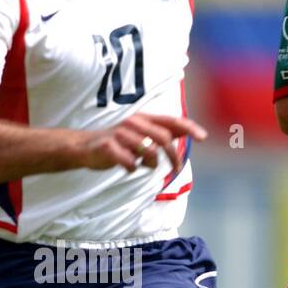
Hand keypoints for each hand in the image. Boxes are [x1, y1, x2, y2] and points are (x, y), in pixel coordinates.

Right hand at [75, 114, 207, 173]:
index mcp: (142, 119)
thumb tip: (182, 135)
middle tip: (176, 169)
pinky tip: (128, 168)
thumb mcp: (139, 135)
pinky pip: (129, 162)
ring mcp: (120, 134)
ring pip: (148, 151)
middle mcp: (133, 123)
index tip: (203, 137)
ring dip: (151, 164)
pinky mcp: (109, 147)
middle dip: (173, 156)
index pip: (170, 121)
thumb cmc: (117, 142)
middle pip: (163, 138)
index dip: (188, 127)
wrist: (84, 147)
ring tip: (146, 166)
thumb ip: (159, 135)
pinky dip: (132, 168)